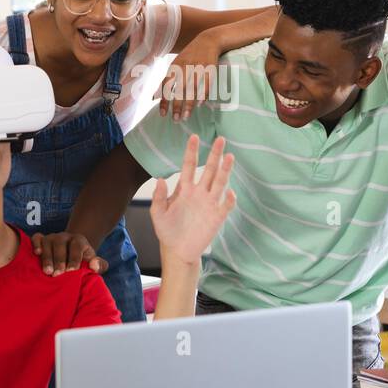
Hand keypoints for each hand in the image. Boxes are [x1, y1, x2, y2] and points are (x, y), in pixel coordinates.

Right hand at [32, 232, 106, 275]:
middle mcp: (65, 237)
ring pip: (48, 242)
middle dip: (59, 260)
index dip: (74, 259)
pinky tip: (36, 254)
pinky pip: (37, 238)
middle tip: (57, 275)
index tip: (71, 271)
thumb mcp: (95, 264)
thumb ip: (99, 265)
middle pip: (60, 245)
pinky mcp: (41, 239)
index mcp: (79, 241)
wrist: (71, 254)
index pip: (77, 247)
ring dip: (47, 258)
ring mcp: (52, 237)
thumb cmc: (83, 263)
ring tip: (47, 272)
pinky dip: (36, 244)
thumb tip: (94, 265)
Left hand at [151, 134, 235, 265]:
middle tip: (220, 139)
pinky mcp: (216, 217)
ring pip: (220, 183)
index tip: (194, 137)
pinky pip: (225, 205)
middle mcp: (199, 193)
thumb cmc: (167, 231)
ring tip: (229, 157)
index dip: (192, 152)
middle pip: (209, 169)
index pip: (189, 166)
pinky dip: (229, 199)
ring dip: (225, 170)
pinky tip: (230, 192)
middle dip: (215, 154)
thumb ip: (159, 197)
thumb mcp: (158, 214)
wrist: (177, 250)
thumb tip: (160, 179)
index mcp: (184, 189)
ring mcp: (209, 203)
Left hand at [159, 35, 220, 120]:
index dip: (164, 100)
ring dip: (188, 104)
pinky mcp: (210, 68)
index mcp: (174, 67)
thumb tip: (153, 98)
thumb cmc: (189, 56)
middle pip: (179, 89)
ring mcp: (198, 68)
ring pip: (192, 89)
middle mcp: (184, 68)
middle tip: (175, 120)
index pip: (166, 86)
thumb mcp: (175, 65)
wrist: (208, 40)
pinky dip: (203, 94)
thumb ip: (166, 81)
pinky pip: (206, 83)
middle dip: (176, 105)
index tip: (163, 114)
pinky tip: (200, 104)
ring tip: (186, 117)